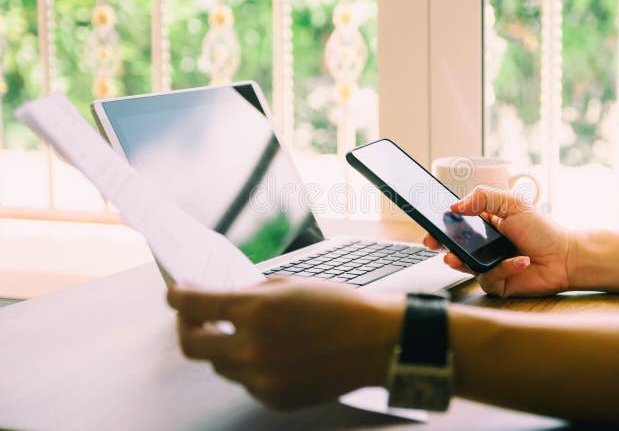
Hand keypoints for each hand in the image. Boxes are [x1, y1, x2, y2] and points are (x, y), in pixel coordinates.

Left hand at [167, 277, 402, 409]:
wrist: (377, 343)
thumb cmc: (340, 307)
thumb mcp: (290, 285)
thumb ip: (248, 294)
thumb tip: (219, 302)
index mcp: (256, 312)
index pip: (192, 306)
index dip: (176, 296)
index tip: (176, 293)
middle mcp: (253, 350)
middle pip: (191, 346)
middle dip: (187, 328)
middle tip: (196, 318)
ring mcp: (263, 380)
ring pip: (219, 366)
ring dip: (224, 348)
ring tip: (245, 333)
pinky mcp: (274, 400)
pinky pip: (245, 382)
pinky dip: (250, 366)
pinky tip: (273, 353)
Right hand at [423, 186, 572, 296]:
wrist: (565, 257)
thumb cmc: (542, 230)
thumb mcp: (513, 204)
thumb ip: (484, 197)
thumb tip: (456, 205)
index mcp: (484, 223)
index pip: (457, 222)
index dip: (442, 223)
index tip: (431, 223)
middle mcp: (483, 245)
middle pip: (453, 245)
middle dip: (441, 244)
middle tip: (433, 243)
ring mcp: (488, 265)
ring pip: (464, 266)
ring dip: (462, 261)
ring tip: (457, 257)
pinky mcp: (496, 283)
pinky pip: (488, 279)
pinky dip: (503, 269)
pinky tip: (520, 261)